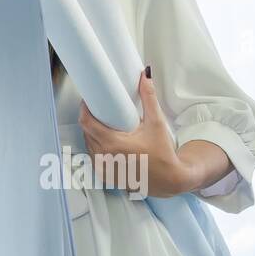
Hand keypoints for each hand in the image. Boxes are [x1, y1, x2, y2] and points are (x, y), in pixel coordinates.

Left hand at [78, 67, 193, 199]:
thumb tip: (145, 76)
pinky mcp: (106, 175)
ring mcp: (104, 168)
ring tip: (104, 125)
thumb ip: (149, 98)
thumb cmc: (163, 154)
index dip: (84, 109)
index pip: (86, 122)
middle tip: (99, 110)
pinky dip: (96, 148)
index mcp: (113, 144)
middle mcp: (105, 157)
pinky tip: (106, 142)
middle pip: (86, 132)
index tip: (89, 101)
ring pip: (88, 144)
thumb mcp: (156, 123)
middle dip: (90, 119)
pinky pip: (94, 157)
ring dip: (92, 134)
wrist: (170, 179)